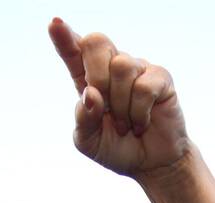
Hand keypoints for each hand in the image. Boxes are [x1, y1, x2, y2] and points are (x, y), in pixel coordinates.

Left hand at [49, 19, 189, 180]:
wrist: (151, 165)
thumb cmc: (117, 149)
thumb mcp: (89, 142)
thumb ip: (83, 120)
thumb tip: (91, 93)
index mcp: (88, 79)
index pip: (73, 51)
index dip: (64, 37)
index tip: (55, 25)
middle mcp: (111, 67)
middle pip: (96, 42)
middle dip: (97, 77)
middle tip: (106, 109)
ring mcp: (137, 69)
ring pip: (122, 66)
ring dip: (121, 105)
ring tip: (125, 125)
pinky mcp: (160, 78)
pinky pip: (145, 86)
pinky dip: (139, 113)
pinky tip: (141, 124)